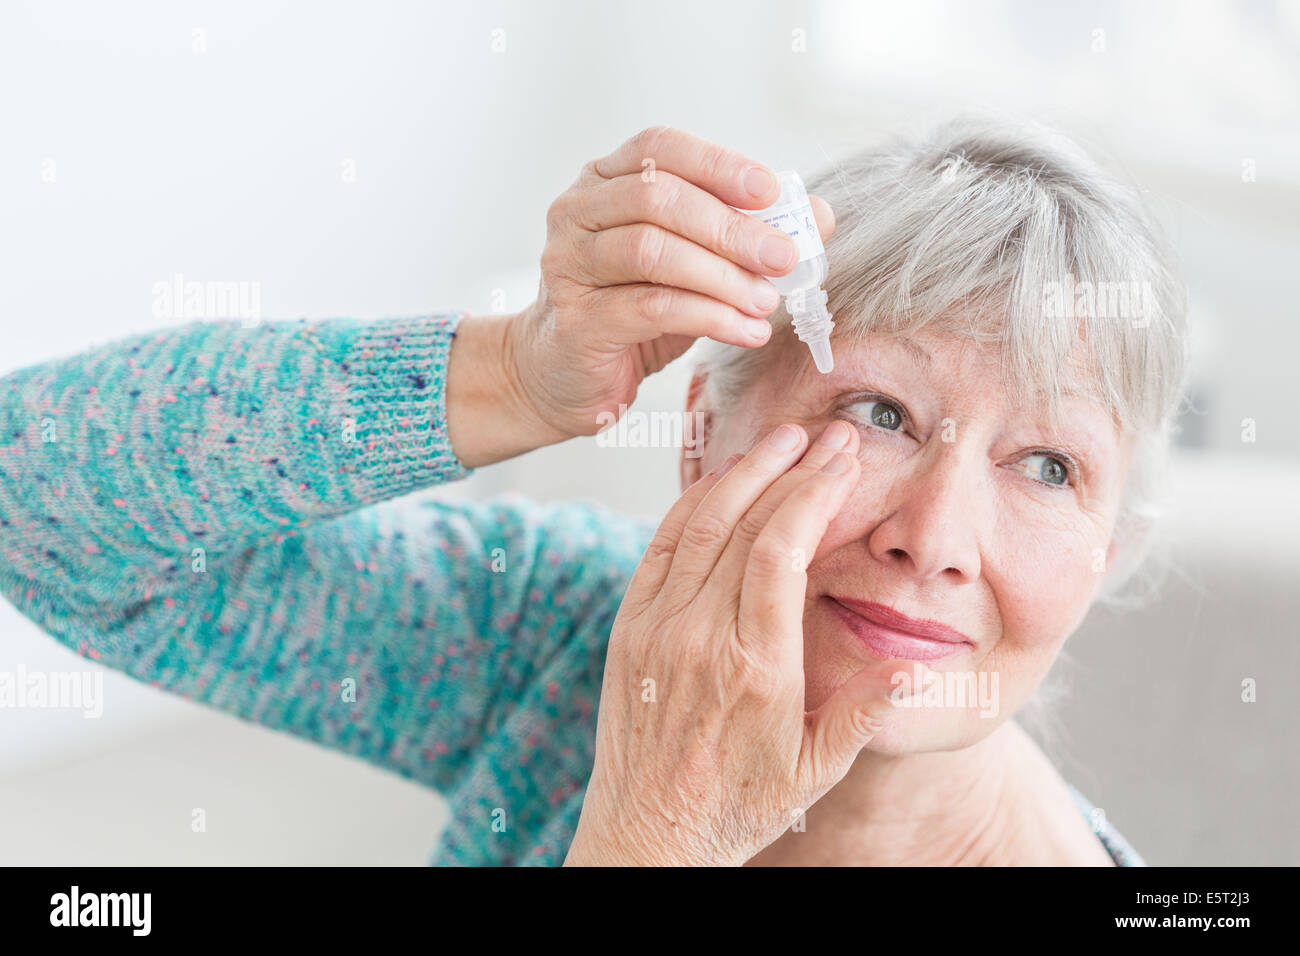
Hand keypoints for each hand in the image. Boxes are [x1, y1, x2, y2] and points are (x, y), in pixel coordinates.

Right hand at [508, 125, 835, 444]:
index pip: (660, 149)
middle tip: (783, 258)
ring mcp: (569, 264)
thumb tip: (817, 217)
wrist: (561, 374)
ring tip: (766, 302)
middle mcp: (576, 213)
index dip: (719, 165)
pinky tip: (746, 331)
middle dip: (732, 227)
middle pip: (659, 199)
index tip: (772, 192)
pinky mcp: (577, 320)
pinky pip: (650, 308)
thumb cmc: (629, 310)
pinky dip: (709, 318)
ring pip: (653, 251)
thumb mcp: (691, 265)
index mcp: (603, 181)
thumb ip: (745, 234)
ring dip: (723, 276)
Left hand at [564, 421, 924, 866]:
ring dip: (742, 473)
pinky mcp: (628, 627)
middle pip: (744, 524)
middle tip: (828, 435)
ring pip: (698, 525)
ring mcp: (656, 627)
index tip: (843, 460)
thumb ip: (860, 715)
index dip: (813, 494)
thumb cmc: (736, 806)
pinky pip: (660, 548)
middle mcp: (698, 636)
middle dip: (791, 469)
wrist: (647, 834)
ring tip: (783, 440)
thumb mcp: (812, 773)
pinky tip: (722, 481)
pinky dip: (692, 505)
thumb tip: (915, 670)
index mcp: (753, 666)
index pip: (780, 552)